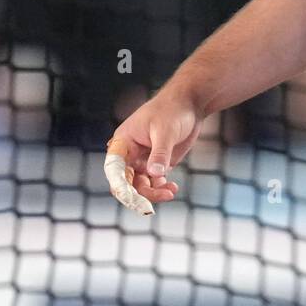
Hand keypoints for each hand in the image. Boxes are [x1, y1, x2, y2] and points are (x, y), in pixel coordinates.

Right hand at [104, 94, 201, 213]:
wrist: (190, 103)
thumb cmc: (173, 110)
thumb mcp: (165, 131)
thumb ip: (159, 153)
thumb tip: (154, 174)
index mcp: (123, 142)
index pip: (115, 170)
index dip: (120, 186)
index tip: (132, 198)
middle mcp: (130, 153)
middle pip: (127, 182)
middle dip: (140, 194)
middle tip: (155, 202)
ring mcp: (143, 159)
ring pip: (141, 185)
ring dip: (153, 193)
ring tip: (170, 191)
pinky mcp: (157, 163)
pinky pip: (154, 182)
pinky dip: (161, 188)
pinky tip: (173, 187)